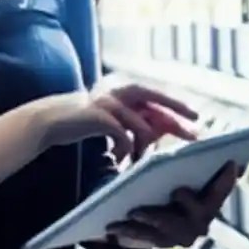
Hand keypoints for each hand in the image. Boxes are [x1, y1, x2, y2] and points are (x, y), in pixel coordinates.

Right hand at [37, 83, 198, 162]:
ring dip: (143, 147)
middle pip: (157, 105)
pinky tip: (116, 159)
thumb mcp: (113, 116)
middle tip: (194, 135)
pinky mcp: (101, 117)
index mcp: (125, 88)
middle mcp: (120, 91)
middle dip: (176, 121)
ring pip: (142, 127)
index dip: (177, 107)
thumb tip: (160, 130)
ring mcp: (111, 102)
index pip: (158, 96)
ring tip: (138, 159)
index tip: (195, 118)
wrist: (53, 120)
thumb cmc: (86, 120)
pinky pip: (124, 137)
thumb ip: (134, 117)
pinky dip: (124, 150)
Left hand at [104, 162, 241, 248]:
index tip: (230, 162)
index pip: (223, 188)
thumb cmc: (164, 180)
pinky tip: (113, 225)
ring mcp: (181, 234)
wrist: (145, 214)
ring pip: (171, 229)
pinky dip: (129, 231)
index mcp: (210, 198)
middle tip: (178, 190)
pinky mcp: (159, 242)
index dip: (228, 177)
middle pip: (202, 212)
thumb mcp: (173, 166)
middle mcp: (201, 220)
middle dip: (191, 202)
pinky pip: (145, 239)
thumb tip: (191, 132)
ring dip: (154, 218)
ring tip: (135, 211)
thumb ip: (183, 155)